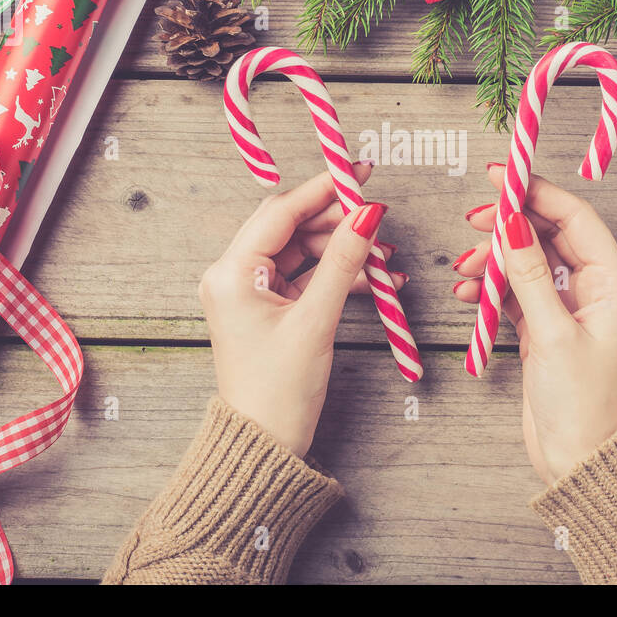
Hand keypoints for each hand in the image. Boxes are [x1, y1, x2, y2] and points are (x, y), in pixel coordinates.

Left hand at [198, 162, 401, 456]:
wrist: (264, 444)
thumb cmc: (279, 389)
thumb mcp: (317, 320)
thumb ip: (343, 262)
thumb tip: (366, 214)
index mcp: (231, 272)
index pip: (281, 211)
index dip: (324, 189)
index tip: (360, 173)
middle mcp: (233, 275)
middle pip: (292, 227)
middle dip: (340, 224)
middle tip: (380, 220)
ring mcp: (249, 292)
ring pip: (303, 251)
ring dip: (345, 252)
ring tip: (386, 260)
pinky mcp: (266, 309)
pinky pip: (305, 276)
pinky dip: (337, 276)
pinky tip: (376, 281)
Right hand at [452, 165, 616, 485]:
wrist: (577, 460)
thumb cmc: (581, 405)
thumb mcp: (551, 334)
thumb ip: (527, 274)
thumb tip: (510, 221)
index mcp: (615, 283)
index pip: (575, 217)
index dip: (536, 191)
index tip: (499, 175)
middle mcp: (596, 288)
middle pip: (549, 234)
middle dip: (508, 224)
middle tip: (472, 219)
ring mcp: (570, 307)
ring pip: (528, 261)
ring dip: (494, 260)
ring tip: (465, 270)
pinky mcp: (547, 327)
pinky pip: (516, 291)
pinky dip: (491, 288)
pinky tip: (467, 294)